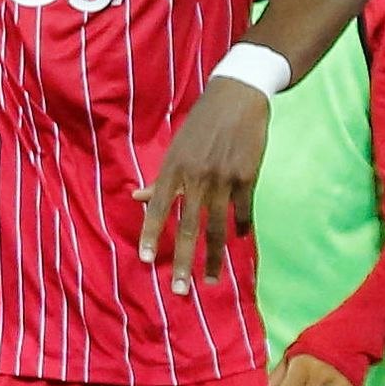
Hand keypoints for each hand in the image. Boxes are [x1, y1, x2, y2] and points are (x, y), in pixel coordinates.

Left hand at [137, 77, 269, 286]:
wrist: (237, 96)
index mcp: (174, 168)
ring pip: (216, 227)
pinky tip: (239, 240)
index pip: (158, 208)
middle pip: (187, 227)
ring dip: (214, 258)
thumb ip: (161, 177)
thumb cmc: (202, 122)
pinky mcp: (247, 176)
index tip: (144, 260)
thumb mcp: (176, 146)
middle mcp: (196, 176)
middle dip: (183, 262)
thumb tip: (137, 198)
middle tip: (180, 290)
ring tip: (212, 280)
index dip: (150, 234)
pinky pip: (243, 211)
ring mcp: (223, 178)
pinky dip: (241, 227)